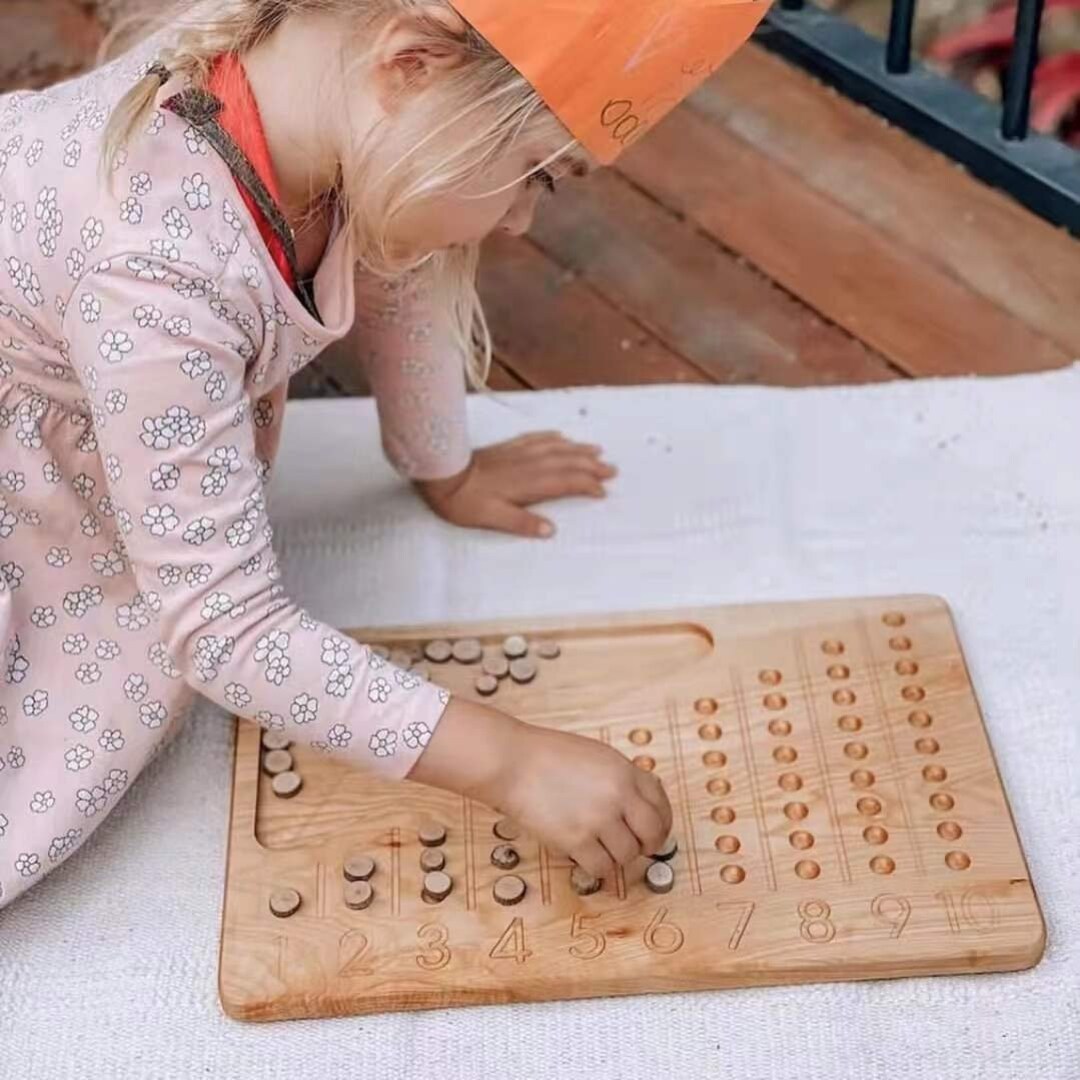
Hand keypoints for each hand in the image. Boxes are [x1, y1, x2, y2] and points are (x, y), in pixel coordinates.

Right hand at [409, 697, 672, 876]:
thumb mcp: (596, 755)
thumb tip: (639, 806)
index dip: (662, 822)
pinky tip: (588, 859)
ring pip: (628, 855)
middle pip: (653, 833)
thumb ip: (620, 777)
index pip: (661, 803)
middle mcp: (618, 795)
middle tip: (637, 849)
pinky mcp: (576, 840)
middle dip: (648, 845)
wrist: (512, 762)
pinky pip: (602, 868)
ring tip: (601, 849)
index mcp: (624, 770)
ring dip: (618, 857)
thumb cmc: (547, 756)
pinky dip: (598, 869)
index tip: (655, 832)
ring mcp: (598, 818)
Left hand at [413, 431, 616, 538]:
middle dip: (591, 465)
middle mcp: (529, 464)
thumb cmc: (464, 501)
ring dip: (578, 449)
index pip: (566, 482)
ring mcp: (518, 452)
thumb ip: (521, 523)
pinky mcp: (507, 447)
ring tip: (596, 449)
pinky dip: (553, 437)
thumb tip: (550, 530)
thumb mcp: (492, 518)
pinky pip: (537, 438)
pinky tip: (560, 437)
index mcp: (529, 483)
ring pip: (556, 448)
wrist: (441, 473)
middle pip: (567, 462)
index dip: (587, 486)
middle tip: (612, 469)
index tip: (603, 492)